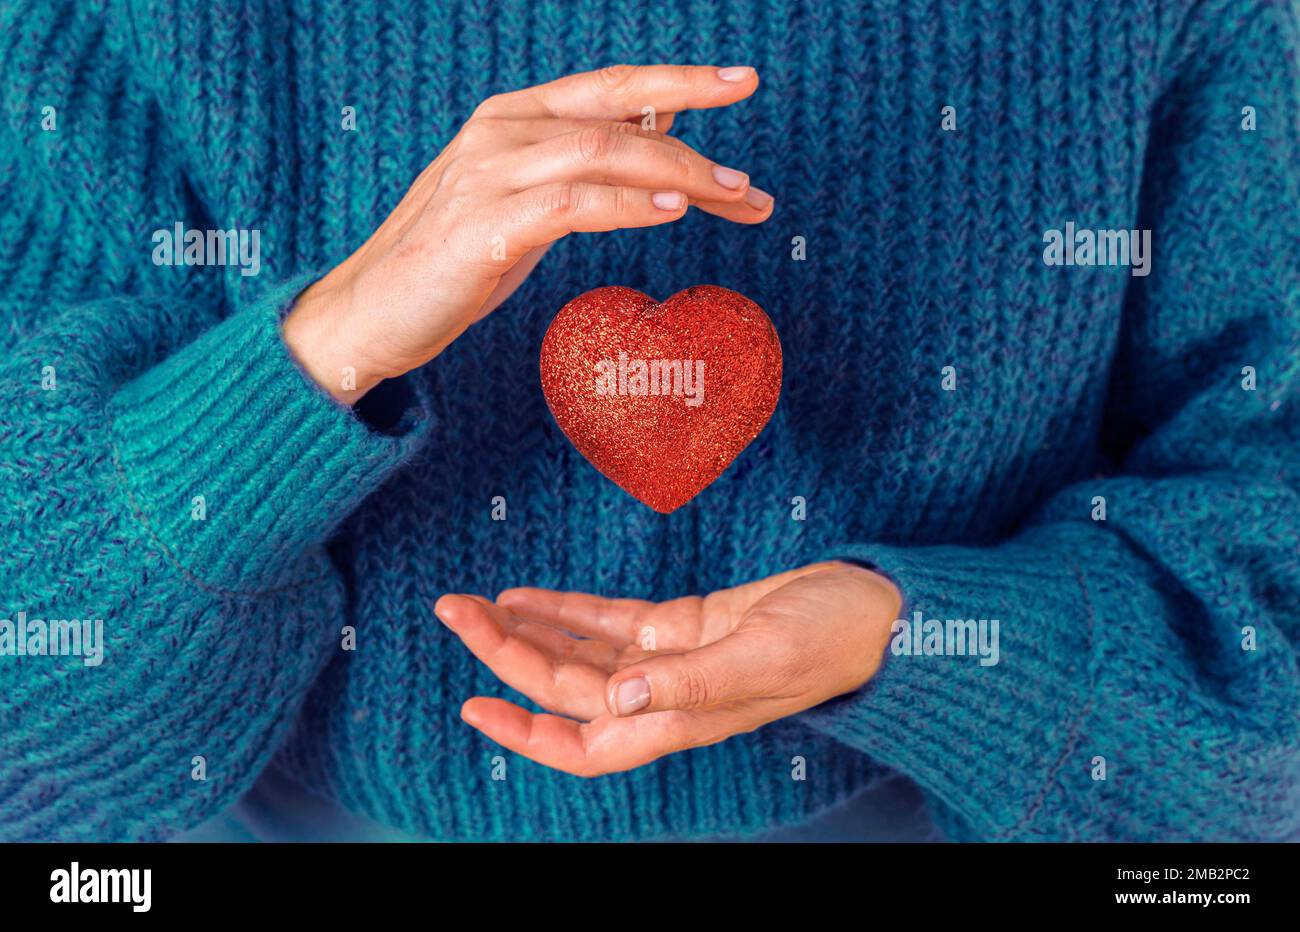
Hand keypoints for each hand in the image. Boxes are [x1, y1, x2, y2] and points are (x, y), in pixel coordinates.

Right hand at [283, 64, 773, 402]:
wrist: (369, 313)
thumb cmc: (453, 261)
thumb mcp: (525, 204)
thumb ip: (580, 171)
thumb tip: (654, 144)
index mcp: (513, 117)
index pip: (610, 88)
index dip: (678, 81)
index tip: (740, 81)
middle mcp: (501, 132)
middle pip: (617, 115)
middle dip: (695, 141)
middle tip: (752, 183)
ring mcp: (489, 174)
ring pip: (603, 152)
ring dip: (678, 175)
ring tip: (733, 200)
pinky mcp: (484, 226)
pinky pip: (571, 204)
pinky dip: (626, 205)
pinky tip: (670, 214)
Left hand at [433, 562, 900, 776]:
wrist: (873, 611)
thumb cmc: (832, 640)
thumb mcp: (765, 656)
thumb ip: (692, 680)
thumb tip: (617, 698)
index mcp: (681, 717)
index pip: (586, 743)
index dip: (526, 734)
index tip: (471, 707)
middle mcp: (665, 696)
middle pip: (567, 688)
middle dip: (506, 654)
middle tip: (453, 613)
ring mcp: (671, 660)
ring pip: (581, 655)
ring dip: (528, 632)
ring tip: (474, 605)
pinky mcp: (683, 626)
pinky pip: (610, 623)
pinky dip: (567, 611)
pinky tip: (528, 596)